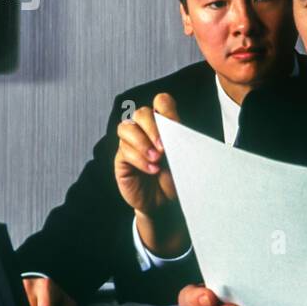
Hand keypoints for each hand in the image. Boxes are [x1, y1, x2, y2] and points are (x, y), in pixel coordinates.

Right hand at [115, 93, 188, 255]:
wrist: (166, 204)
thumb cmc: (177, 179)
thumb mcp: (184, 159)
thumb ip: (180, 140)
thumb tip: (175, 128)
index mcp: (164, 125)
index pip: (161, 102)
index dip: (165, 108)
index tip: (176, 126)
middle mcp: (145, 131)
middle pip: (141, 112)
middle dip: (153, 127)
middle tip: (164, 147)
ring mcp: (131, 144)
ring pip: (126, 128)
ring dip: (143, 143)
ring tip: (157, 159)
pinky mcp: (122, 159)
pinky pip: (124, 151)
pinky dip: (139, 159)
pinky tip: (152, 170)